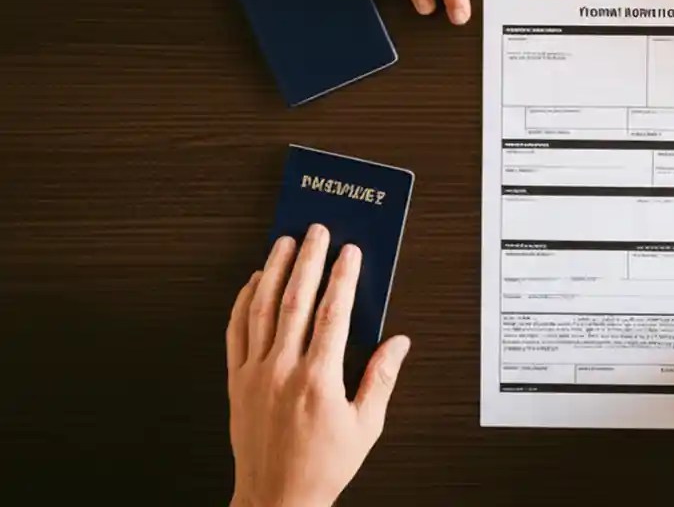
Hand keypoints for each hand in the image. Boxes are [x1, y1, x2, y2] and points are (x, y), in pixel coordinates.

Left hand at [226, 225, 410, 506]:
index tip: (350, 253)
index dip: (343, 278)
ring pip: (262, 309)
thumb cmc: (322, 466)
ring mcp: (255, 374)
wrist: (276, 499)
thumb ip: (382, 379)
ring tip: (284, 243)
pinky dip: (243, 302)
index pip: (333, 314)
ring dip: (274, 270)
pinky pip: (236, 332)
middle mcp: (283, 371)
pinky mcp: (237, 382)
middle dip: (308, 260)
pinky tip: (253, 282)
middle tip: (317, 232)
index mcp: (318, 380)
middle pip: (296, 301)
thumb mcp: (366, 426)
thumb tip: (399, 344)